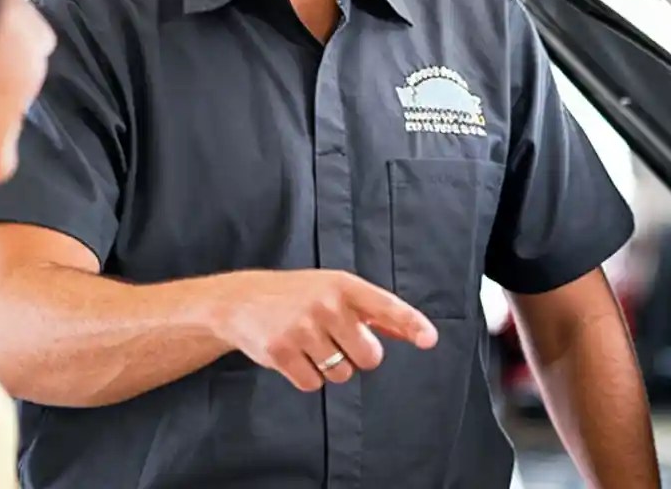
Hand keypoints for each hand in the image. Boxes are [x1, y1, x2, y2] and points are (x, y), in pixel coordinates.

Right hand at [211, 269, 437, 391]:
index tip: (429, 339)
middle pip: (369, 356)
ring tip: (311, 345)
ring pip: (342, 374)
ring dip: (331, 368)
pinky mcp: (281, 352)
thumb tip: (414, 333)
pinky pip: (314, 384)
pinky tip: (295, 355)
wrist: (241, 301)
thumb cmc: (298, 296)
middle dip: (358, 356)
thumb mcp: (336, 291)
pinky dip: (308, 377)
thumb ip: (375, 314)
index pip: (386, 306)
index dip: (411, 324)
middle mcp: (326, 305)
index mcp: (344, 286)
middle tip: (338, 342)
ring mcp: (302, 329)